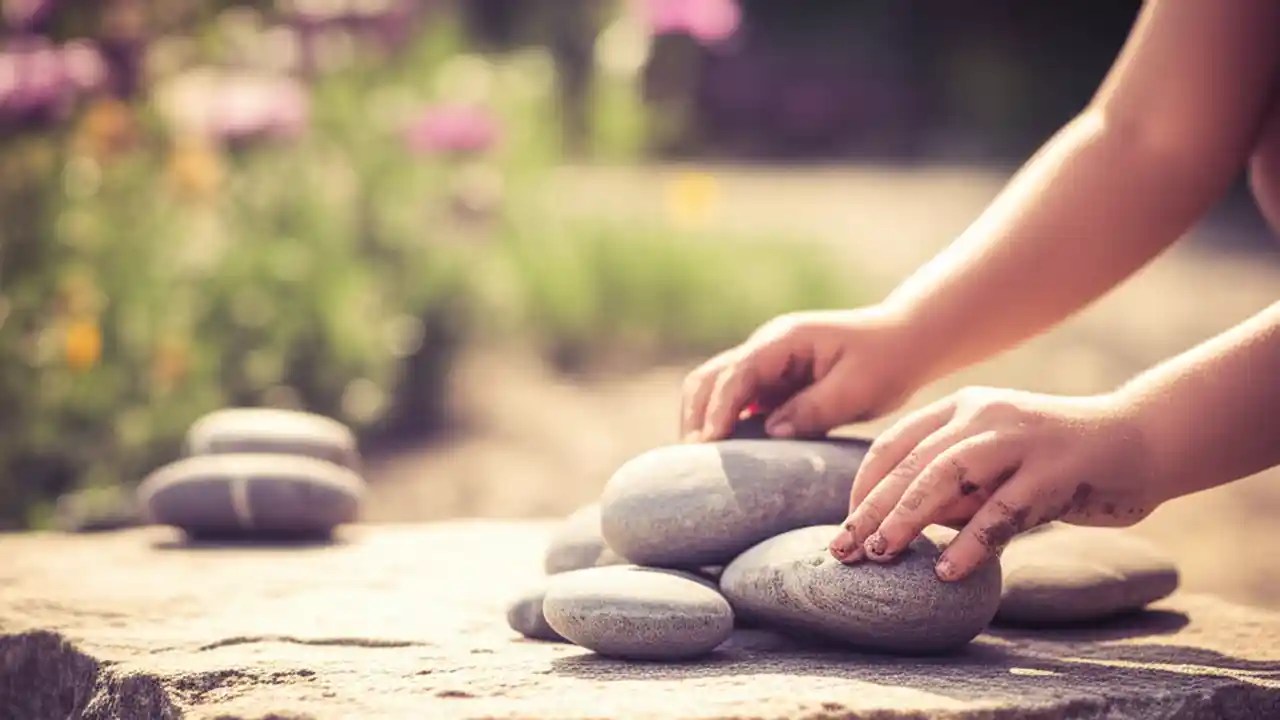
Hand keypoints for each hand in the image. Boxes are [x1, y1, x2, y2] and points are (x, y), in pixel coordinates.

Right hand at [680, 306, 925, 442]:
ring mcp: (765, 366)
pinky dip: (724, 428)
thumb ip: (815, 409)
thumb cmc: (887, 361)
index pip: (736, 373)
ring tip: (701, 464)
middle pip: (709, 379)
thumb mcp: (858, 389)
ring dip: (703, 422)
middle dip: (696, 417)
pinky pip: (736, 405)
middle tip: (692, 462)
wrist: (905, 343)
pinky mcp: (772, 385)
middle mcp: (765, 348)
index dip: (719, 410)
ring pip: (714, 390)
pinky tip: (726, 458)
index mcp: (783, 340)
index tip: (708, 444)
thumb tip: (770, 431)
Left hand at [828, 387, 1158, 580]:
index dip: (865, 483)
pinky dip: (971, 542)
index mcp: (963, 408)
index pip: (895, 442)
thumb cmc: (1057, 460)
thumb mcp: (994, 463)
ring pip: (946, 476)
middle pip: (911, 463)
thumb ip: (952, 487)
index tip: (848, 521)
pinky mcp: (1056, 472)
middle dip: (871, 508)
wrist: (1140, 439)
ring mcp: (1020, 440)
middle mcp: (985, 415)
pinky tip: (948, 571)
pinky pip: (1003, 511)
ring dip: (907, 518)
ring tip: (880, 554)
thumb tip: (898, 525)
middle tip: (842, 549)